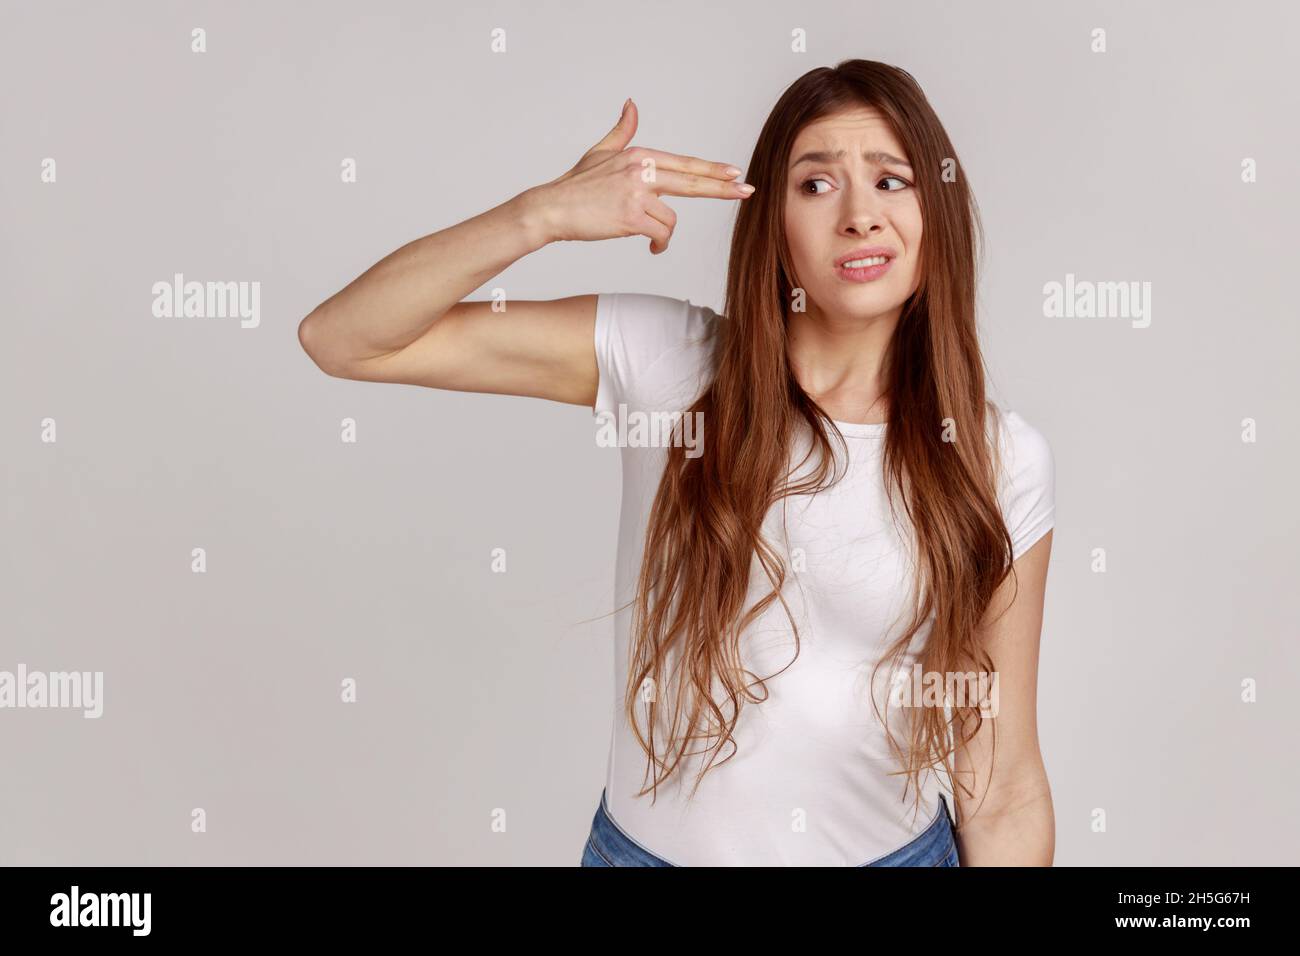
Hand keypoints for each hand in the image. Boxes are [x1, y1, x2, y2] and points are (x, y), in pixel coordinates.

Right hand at [525, 98, 752, 253]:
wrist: (551, 209)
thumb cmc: (575, 185)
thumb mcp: (601, 152)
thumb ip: (623, 131)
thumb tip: (632, 104)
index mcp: (640, 156)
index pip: (685, 164)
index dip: (712, 170)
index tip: (735, 174)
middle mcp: (642, 170)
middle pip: (692, 182)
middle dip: (723, 188)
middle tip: (747, 192)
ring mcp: (637, 194)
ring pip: (671, 219)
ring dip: (664, 234)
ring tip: (653, 239)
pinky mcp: (631, 217)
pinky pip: (660, 234)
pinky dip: (659, 244)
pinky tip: (653, 247)